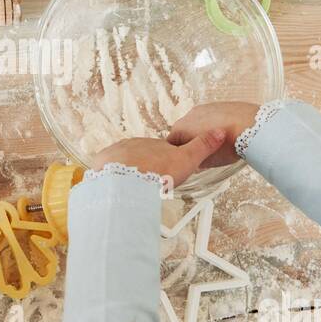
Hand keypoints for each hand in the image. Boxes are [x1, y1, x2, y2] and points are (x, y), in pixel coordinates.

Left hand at [88, 129, 226, 187]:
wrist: (128, 182)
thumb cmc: (158, 172)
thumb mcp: (187, 159)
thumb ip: (203, 146)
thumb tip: (220, 130)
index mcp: (152, 144)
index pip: (158, 153)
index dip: (162, 165)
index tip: (164, 176)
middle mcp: (132, 145)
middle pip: (139, 158)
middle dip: (143, 169)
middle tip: (149, 186)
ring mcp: (114, 154)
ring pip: (121, 164)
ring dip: (125, 174)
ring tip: (132, 190)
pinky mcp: (100, 164)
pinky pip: (105, 171)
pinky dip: (110, 179)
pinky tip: (115, 190)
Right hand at [166, 102, 259, 168]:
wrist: (252, 126)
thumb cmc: (228, 146)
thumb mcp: (207, 162)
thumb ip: (195, 162)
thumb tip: (195, 163)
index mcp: (181, 129)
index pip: (171, 144)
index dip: (181, 154)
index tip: (190, 161)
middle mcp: (189, 115)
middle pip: (185, 132)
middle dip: (193, 142)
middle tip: (206, 154)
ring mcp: (205, 108)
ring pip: (199, 123)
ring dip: (205, 132)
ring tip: (220, 144)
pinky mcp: (219, 104)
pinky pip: (212, 117)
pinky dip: (217, 125)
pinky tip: (229, 134)